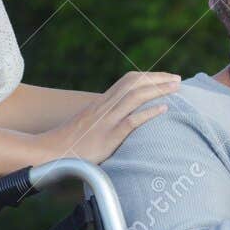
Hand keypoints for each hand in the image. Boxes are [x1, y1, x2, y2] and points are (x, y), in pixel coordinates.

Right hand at [35, 71, 179, 163]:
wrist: (50, 152)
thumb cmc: (71, 143)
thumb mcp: (89, 125)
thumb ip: (105, 119)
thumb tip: (121, 121)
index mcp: (102, 103)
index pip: (128, 80)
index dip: (149, 76)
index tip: (166, 77)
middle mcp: (105, 107)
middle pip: (135, 83)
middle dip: (158, 79)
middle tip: (178, 79)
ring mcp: (106, 121)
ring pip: (135, 97)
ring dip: (158, 90)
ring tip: (176, 89)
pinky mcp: (108, 137)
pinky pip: (131, 121)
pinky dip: (149, 113)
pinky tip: (164, 110)